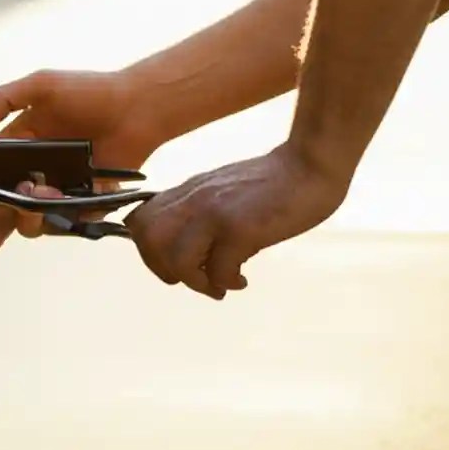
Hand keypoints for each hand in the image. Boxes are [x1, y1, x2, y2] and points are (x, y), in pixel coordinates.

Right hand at [0, 69, 160, 251]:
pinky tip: (54, 199)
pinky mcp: (85, 202)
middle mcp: (34, 172)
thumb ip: (3, 99)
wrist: (137, 105)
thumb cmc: (90, 92)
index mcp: (18, 147)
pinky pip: (65, 221)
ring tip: (28, 203)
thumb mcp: (41, 85)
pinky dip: (56, 217)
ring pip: (30, 219)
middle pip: (2, 207)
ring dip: (23, 218)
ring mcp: (59, 189)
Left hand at [125, 143, 349, 299]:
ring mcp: (215, 213)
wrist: (310, 164)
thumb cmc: (271, 183)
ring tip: (218, 285)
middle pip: (147, 240)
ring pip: (176, 260)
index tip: (173, 262)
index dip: (148, 249)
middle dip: (164, 269)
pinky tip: (242, 279)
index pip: (139, 221)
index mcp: (186, 192)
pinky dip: (227, 283)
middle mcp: (193, 201)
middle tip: (192, 277)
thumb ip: (199, 212)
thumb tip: (188, 253)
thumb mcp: (221, 192)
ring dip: (195, 282)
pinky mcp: (241, 227)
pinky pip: (218, 270)